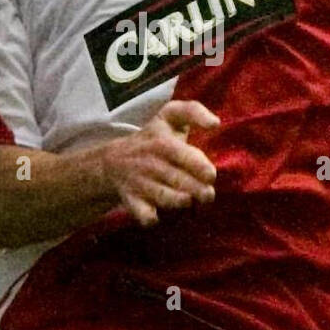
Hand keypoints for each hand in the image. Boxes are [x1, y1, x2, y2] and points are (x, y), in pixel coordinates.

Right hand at [101, 99, 219, 227]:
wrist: (113, 161)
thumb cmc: (153, 138)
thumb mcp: (169, 117)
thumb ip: (193, 112)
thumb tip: (216, 123)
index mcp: (161, 141)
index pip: (183, 154)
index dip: (200, 166)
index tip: (210, 175)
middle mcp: (149, 161)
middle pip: (179, 180)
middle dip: (199, 190)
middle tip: (206, 194)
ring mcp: (139, 181)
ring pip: (165, 198)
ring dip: (180, 201)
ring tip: (187, 198)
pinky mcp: (131, 200)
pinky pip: (143, 214)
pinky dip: (151, 217)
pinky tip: (157, 213)